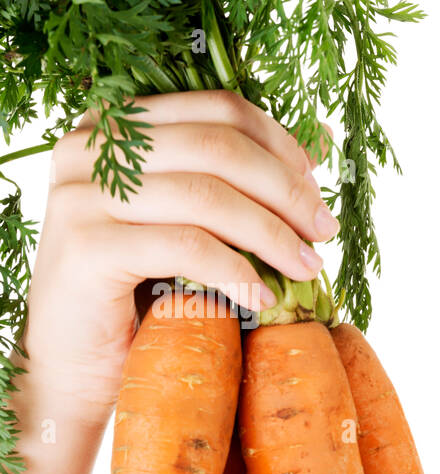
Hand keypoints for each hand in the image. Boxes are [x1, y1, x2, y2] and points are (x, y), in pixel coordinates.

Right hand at [20, 89, 336, 419]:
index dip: (280, 145)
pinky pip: (185, 246)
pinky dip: (236, 271)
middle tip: (324, 231)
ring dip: (272, 235)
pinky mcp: (86, 245)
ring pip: (207, 195)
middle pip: (218, 146)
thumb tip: (323, 138)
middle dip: (286, 191)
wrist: (79, 362)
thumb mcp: (194, 222)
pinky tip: (262, 296)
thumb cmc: (141, 289)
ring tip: (306, 268)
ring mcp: (82, 193)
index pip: (218, 109)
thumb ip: (240, 178)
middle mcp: (90, 147)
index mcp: (117, 126)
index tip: (315, 187)